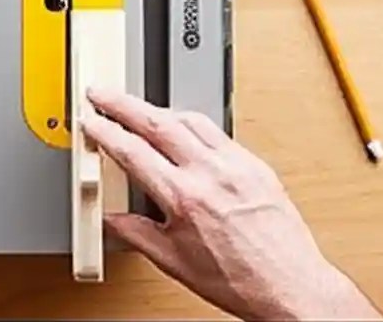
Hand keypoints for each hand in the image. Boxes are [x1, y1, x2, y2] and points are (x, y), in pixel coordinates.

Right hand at [82, 89, 382, 320]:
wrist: (291, 287)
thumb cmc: (241, 282)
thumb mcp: (175, 263)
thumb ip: (137, 234)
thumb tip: (113, 219)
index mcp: (186, 199)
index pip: (133, 151)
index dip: (105, 131)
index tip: (91, 121)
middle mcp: (212, 174)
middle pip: (158, 121)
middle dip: (123, 103)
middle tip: (104, 93)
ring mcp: (237, 165)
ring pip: (191, 119)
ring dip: (159, 109)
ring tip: (140, 108)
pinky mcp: (257, 165)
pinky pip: (218, 132)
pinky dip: (193, 125)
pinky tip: (184, 130)